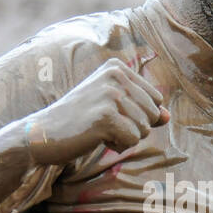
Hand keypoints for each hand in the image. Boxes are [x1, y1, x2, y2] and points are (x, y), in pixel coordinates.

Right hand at [25, 55, 169, 164]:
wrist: (45, 133)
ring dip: (124, 137)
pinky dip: (118, 145)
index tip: (110, 113)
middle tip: (103, 124)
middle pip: (153, 113)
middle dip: (134, 127)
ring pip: (144, 128)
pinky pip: (133, 140)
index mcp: (117, 67)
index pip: (156, 98)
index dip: (139, 115)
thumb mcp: (113, 108)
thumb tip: (167, 117)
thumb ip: (142, 109)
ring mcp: (111, 95)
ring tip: (98, 130)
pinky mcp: (106, 116)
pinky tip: (97, 137)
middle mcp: (116, 76)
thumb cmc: (80, 121)